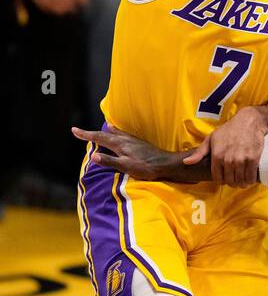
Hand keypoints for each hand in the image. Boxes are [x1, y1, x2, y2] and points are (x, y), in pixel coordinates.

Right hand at [71, 124, 193, 181]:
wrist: (166, 164)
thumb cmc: (146, 167)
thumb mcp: (126, 166)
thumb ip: (110, 161)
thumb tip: (94, 156)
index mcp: (119, 144)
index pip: (99, 138)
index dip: (85, 134)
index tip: (74, 130)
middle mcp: (125, 140)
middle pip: (105, 134)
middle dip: (91, 133)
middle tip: (79, 131)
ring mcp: (133, 140)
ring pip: (115, 133)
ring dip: (105, 131)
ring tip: (102, 127)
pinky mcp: (139, 144)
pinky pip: (123, 135)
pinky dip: (116, 133)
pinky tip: (120, 133)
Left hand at [194, 107, 267, 186]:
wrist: (248, 121)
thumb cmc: (229, 129)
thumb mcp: (211, 138)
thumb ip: (199, 152)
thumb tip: (186, 162)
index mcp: (217, 156)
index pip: (217, 177)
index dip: (220, 180)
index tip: (224, 179)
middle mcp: (228, 160)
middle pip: (230, 180)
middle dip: (231, 182)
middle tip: (234, 180)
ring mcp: (241, 160)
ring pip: (240, 180)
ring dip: (241, 183)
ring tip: (242, 181)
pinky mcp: (253, 159)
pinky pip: (251, 176)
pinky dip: (250, 180)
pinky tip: (249, 179)